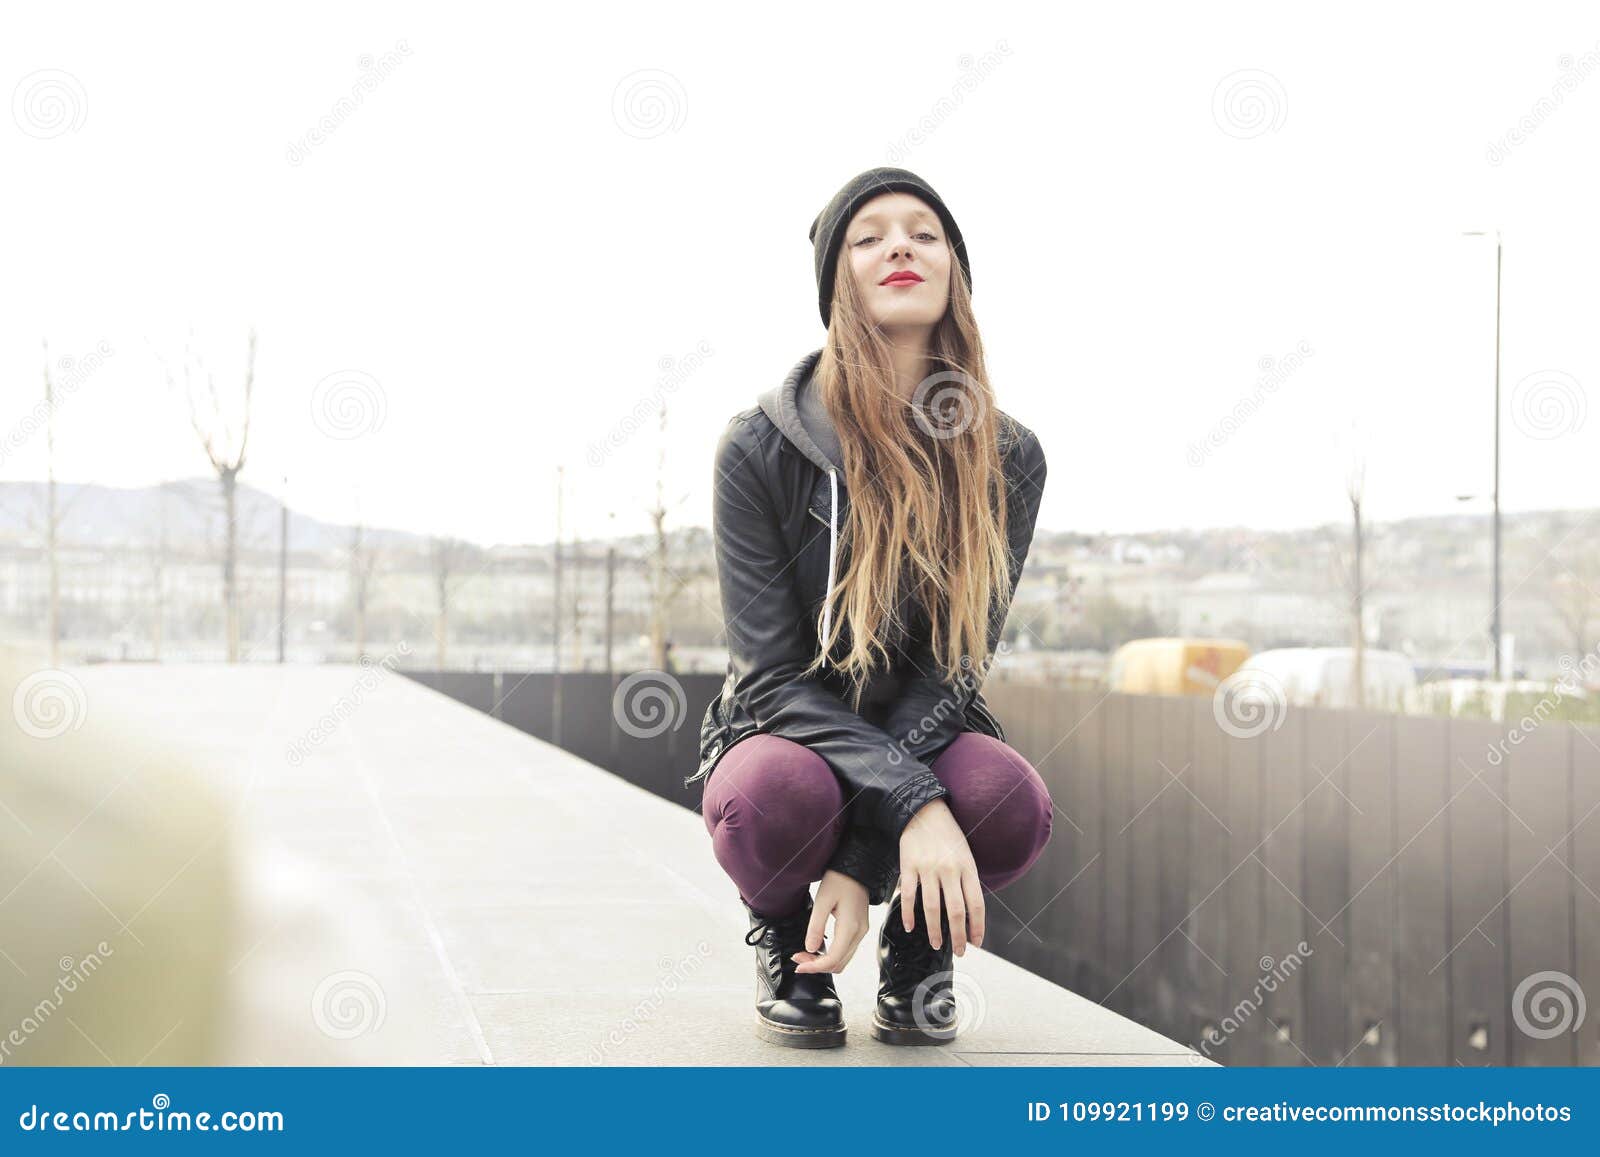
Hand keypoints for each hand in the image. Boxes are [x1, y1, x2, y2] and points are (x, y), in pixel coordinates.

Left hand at [791, 870, 868, 973]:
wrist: (856, 868)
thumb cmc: (840, 879)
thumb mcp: (822, 901)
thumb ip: (816, 927)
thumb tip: (810, 948)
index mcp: (850, 928)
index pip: (833, 959)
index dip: (814, 967)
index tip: (798, 965)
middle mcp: (859, 933)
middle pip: (838, 964)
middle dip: (816, 966)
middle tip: (798, 958)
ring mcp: (861, 932)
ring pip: (842, 960)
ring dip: (823, 962)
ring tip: (805, 954)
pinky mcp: (858, 929)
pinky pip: (845, 951)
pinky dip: (831, 955)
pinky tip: (818, 947)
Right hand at [897, 798, 984, 954]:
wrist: (924, 811)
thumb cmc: (948, 836)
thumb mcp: (966, 855)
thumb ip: (967, 881)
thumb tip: (968, 913)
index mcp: (967, 867)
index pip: (976, 904)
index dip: (977, 927)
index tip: (976, 943)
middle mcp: (950, 869)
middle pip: (956, 911)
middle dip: (958, 936)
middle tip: (959, 952)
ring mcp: (928, 868)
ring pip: (933, 908)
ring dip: (935, 931)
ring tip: (936, 945)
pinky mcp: (909, 866)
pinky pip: (910, 896)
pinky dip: (909, 914)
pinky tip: (910, 927)